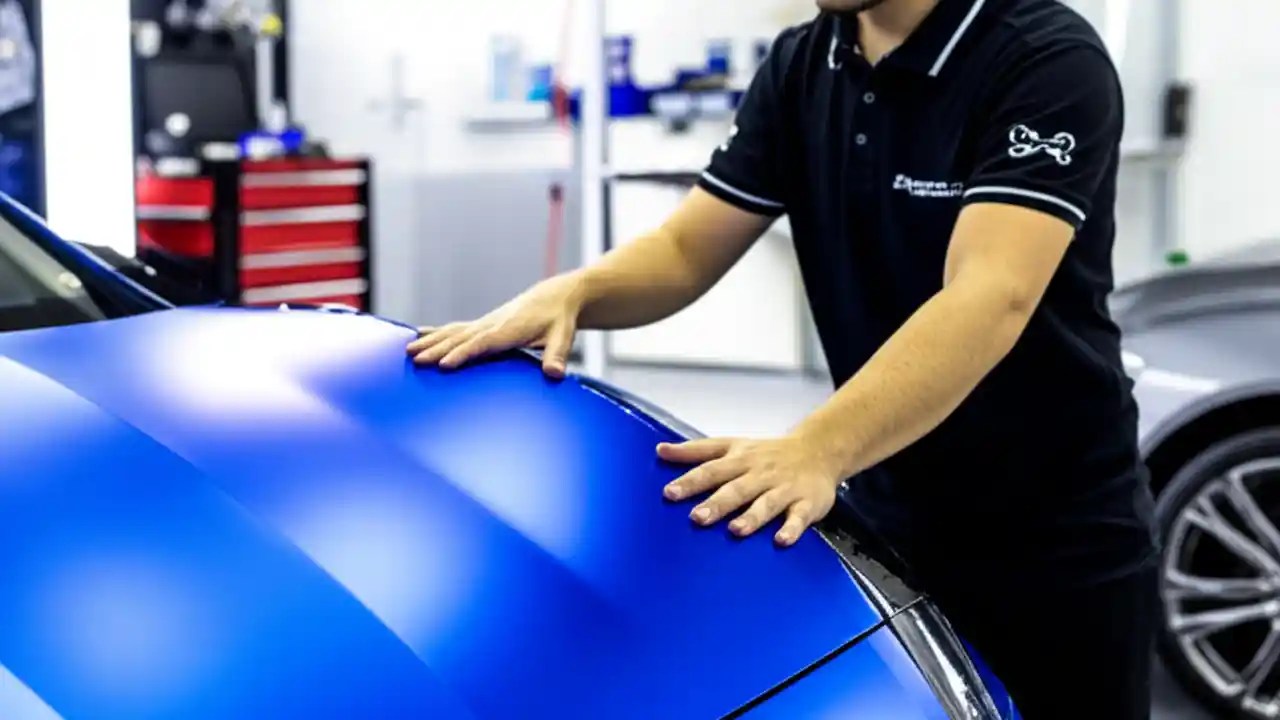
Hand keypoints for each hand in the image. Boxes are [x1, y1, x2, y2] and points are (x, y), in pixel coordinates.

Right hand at [407, 274, 584, 377]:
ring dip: (430, 341)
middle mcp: (493, 325)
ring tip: (408, 351)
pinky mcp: (482, 324)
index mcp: (510, 330)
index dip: (464, 353)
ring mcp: (485, 323)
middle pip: (460, 338)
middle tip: (415, 360)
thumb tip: (555, 373)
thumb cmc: (559, 319)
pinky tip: (417, 335)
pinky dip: (435, 332)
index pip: (483, 343)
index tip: (444, 364)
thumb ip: (558, 355)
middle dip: (437, 349)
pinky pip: (454, 329)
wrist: (555, 297)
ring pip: (452, 332)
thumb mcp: (564, 337)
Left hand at [658, 435, 841, 546]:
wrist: (817, 451)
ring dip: (751, 517)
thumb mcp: (731, 446)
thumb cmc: (766, 454)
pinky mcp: (806, 503)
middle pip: (736, 489)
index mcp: (740, 460)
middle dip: (716, 503)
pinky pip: (799, 518)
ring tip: (735, 530)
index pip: (711, 469)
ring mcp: (783, 489)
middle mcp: (759, 474)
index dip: (690, 481)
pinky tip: (781, 541)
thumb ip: (695, 450)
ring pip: (766, 503)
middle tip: (696, 518)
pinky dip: (791, 529)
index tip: (669, 493)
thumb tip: (660, 450)